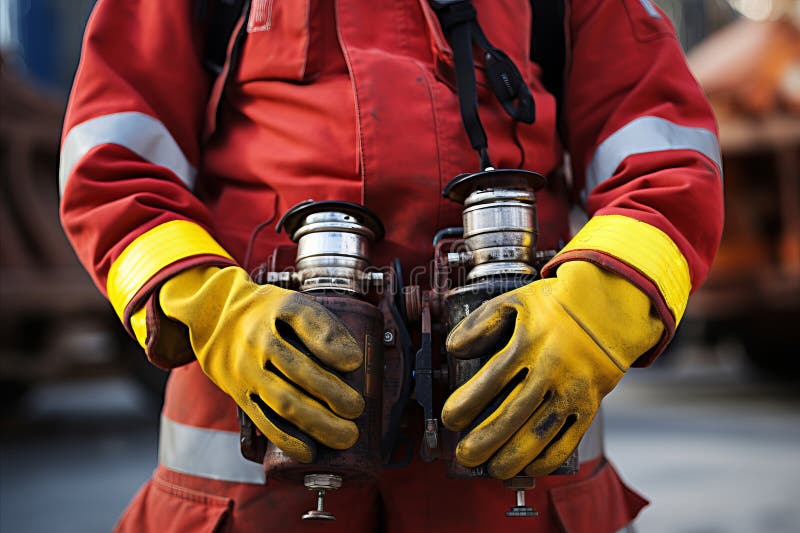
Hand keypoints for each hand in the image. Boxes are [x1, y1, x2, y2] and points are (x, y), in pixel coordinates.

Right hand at [158, 265, 364, 462]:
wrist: (213, 318)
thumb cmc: (268, 315)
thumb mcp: (292, 304)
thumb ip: (323, 327)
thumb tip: (354, 362)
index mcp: (278, 310)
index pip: (306, 322)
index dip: (330, 344)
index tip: (355, 362)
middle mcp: (259, 339)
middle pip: (298, 369)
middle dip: (331, 393)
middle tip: (357, 408)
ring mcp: (247, 369)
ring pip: (284, 400)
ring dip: (317, 422)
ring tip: (346, 436)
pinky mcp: (239, 394)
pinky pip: (263, 419)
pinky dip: (286, 438)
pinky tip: (309, 452)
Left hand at [441, 261, 662, 478]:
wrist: (609, 308)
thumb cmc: (553, 306)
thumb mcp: (513, 302)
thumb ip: (480, 323)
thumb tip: (454, 350)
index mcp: (528, 344)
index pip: (491, 380)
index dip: (467, 403)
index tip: (450, 419)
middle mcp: (550, 370)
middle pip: (513, 413)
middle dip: (485, 440)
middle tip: (464, 455)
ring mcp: (572, 390)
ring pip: (540, 432)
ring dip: (514, 456)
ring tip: (493, 470)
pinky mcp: (590, 405)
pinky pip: (569, 439)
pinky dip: (549, 459)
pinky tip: (529, 469)